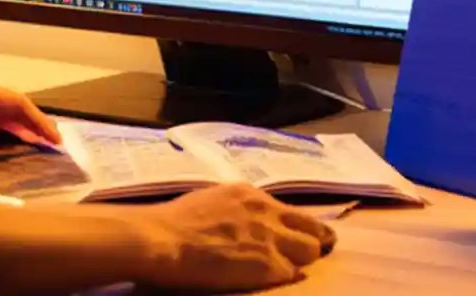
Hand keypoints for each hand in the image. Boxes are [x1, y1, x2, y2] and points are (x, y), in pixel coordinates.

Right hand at [135, 183, 335, 290]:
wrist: (162, 238)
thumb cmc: (174, 223)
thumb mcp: (211, 201)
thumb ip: (236, 210)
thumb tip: (244, 222)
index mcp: (250, 194)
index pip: (291, 211)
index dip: (295, 228)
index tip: (292, 239)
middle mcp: (267, 211)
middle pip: (313, 228)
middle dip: (308, 243)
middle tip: (296, 258)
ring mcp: (271, 237)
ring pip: (311, 250)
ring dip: (299, 261)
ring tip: (280, 270)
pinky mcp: (269, 264)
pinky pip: (292, 273)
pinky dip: (282, 279)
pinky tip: (265, 281)